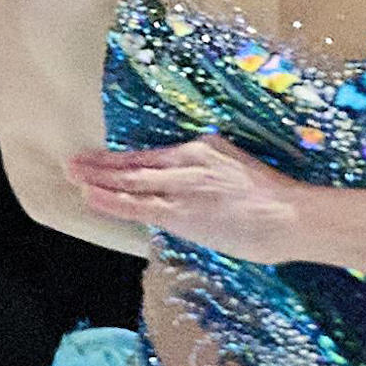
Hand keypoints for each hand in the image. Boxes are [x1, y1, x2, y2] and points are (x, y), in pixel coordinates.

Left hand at [64, 134, 317, 265]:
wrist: (291, 215)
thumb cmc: (279, 203)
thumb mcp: (241, 174)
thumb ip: (215, 178)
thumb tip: (202, 196)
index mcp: (205, 149)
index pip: (155, 156)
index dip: (126, 158)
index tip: (105, 158)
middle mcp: (188, 161)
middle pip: (137, 164)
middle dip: (103, 165)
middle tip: (75, 163)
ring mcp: (182, 186)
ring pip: (131, 182)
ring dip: (99, 180)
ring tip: (74, 176)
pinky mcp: (182, 212)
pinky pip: (138, 206)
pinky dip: (111, 201)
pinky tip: (91, 196)